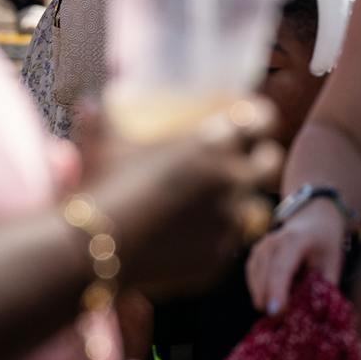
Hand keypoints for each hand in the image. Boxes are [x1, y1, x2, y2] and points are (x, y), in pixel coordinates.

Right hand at [85, 99, 283, 300]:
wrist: (93, 250)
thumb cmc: (102, 187)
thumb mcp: (104, 144)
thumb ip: (103, 118)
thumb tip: (90, 101)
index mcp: (212, 144)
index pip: (261, 119)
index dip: (261, 117)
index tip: (253, 119)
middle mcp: (231, 181)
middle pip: (270, 162)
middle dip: (262, 157)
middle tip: (244, 160)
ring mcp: (229, 223)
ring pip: (257, 208)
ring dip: (245, 202)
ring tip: (224, 203)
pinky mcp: (219, 258)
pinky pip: (231, 243)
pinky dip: (219, 238)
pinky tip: (196, 236)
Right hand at [245, 199, 349, 315]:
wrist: (315, 218)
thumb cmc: (325, 244)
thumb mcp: (332, 264)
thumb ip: (323, 289)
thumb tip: (312, 317)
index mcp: (296, 240)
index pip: (281, 268)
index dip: (277, 291)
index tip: (276, 313)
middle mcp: (273, 242)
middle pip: (264, 279)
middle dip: (274, 303)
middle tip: (291, 317)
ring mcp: (260, 248)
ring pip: (256, 284)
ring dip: (271, 298)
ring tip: (292, 296)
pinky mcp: (254, 257)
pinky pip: (254, 283)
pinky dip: (264, 292)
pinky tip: (279, 292)